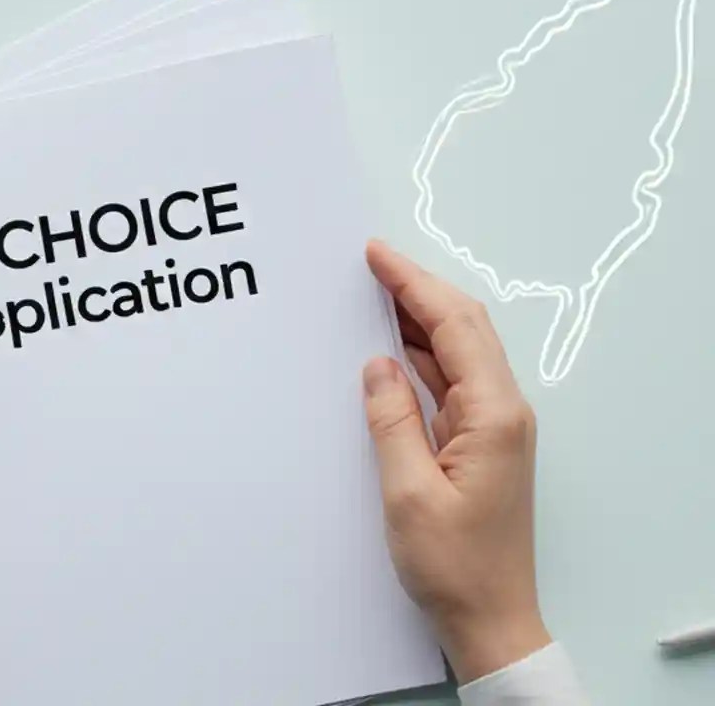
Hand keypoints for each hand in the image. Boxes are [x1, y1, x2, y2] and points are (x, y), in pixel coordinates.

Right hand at [362, 242, 550, 683]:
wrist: (490, 617)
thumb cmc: (454, 565)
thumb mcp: (408, 492)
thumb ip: (392, 420)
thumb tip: (377, 365)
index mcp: (494, 415)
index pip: (454, 326)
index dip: (413, 284)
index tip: (376, 255)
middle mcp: (502, 411)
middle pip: (462, 328)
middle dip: (417, 290)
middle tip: (370, 264)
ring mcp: (493, 427)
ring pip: (456, 352)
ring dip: (418, 320)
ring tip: (372, 296)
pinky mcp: (479, 444)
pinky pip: (448, 384)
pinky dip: (419, 358)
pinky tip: (390, 351)